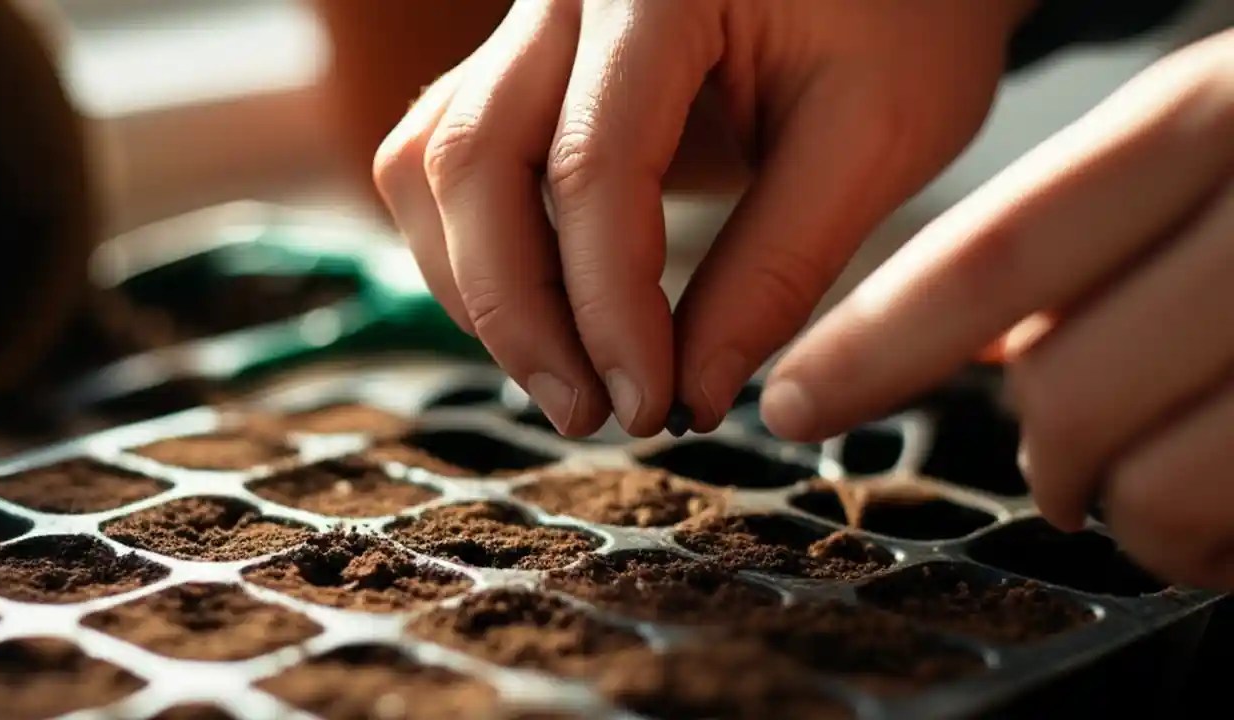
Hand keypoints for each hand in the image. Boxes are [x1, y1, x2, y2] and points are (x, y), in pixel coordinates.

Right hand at [373, 0, 1031, 436]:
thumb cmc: (908, 16)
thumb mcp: (878, 134)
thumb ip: (779, 265)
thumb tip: (692, 393)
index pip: (593, 168)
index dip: (609, 310)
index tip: (653, 408)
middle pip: (471, 161)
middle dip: (515, 313)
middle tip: (589, 415)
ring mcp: (533, 19)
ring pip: (435, 162)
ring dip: (482, 287)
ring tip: (570, 377)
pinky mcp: (529, 60)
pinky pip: (451, 155)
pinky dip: (479, 248)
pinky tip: (550, 314)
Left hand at [762, 29, 1233, 589]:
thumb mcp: (1227, 144)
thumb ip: (1100, 232)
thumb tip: (976, 341)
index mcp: (1224, 111)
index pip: (1000, 245)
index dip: (874, 340)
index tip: (788, 400)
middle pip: (1066, 393)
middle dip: (1041, 457)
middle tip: (1061, 463)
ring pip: (1156, 489)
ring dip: (1133, 510)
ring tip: (1167, 483)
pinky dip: (1218, 543)